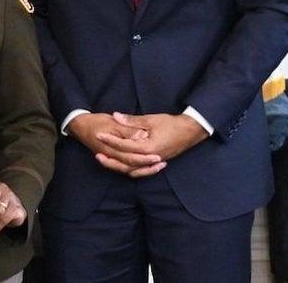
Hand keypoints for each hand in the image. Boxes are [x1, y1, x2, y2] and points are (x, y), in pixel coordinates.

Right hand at [68, 112, 164, 176]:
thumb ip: (128, 129)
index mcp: (110, 148)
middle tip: (161, 163)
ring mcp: (110, 159)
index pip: (129, 156)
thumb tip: (142, 135)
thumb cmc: (96, 122)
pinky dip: (137, 169)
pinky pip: (125, 168)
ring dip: (144, 170)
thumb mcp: (113, 123)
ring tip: (158, 166)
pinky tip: (147, 165)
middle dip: (147, 166)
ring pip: (128, 170)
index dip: (144, 157)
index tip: (157, 156)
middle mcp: (110, 156)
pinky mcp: (112, 159)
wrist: (80, 125)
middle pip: (130, 166)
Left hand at [94, 112, 208, 176]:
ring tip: (106, 160)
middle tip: (96, 153)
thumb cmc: (171, 124)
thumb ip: (132, 120)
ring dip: (118, 166)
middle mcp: (151, 158)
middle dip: (110, 158)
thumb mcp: (151, 119)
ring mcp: (154, 162)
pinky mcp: (157, 162)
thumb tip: (116, 116)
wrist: (191, 131)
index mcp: (148, 147)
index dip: (110, 140)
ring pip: (133, 169)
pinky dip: (130, 170)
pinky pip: (141, 170)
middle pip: (126, 163)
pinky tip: (122, 166)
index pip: (124, 145)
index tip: (98, 134)